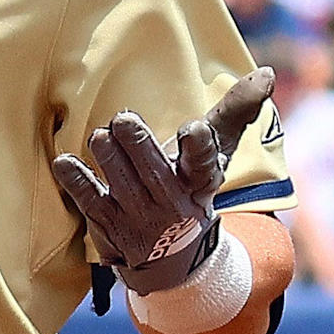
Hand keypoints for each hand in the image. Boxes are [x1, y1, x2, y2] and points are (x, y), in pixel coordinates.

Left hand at [62, 68, 270, 292]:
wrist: (172, 261)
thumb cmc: (191, 188)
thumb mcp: (216, 155)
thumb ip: (235, 111)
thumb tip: (268, 72)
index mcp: (200, 181)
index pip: (204, 162)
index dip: (199, 146)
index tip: (193, 128)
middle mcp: (172, 203)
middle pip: (155, 172)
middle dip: (138, 145)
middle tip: (124, 119)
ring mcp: (139, 219)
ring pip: (122, 185)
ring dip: (109, 158)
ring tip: (99, 136)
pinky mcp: (110, 228)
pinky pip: (91, 203)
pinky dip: (77, 182)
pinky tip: (64, 162)